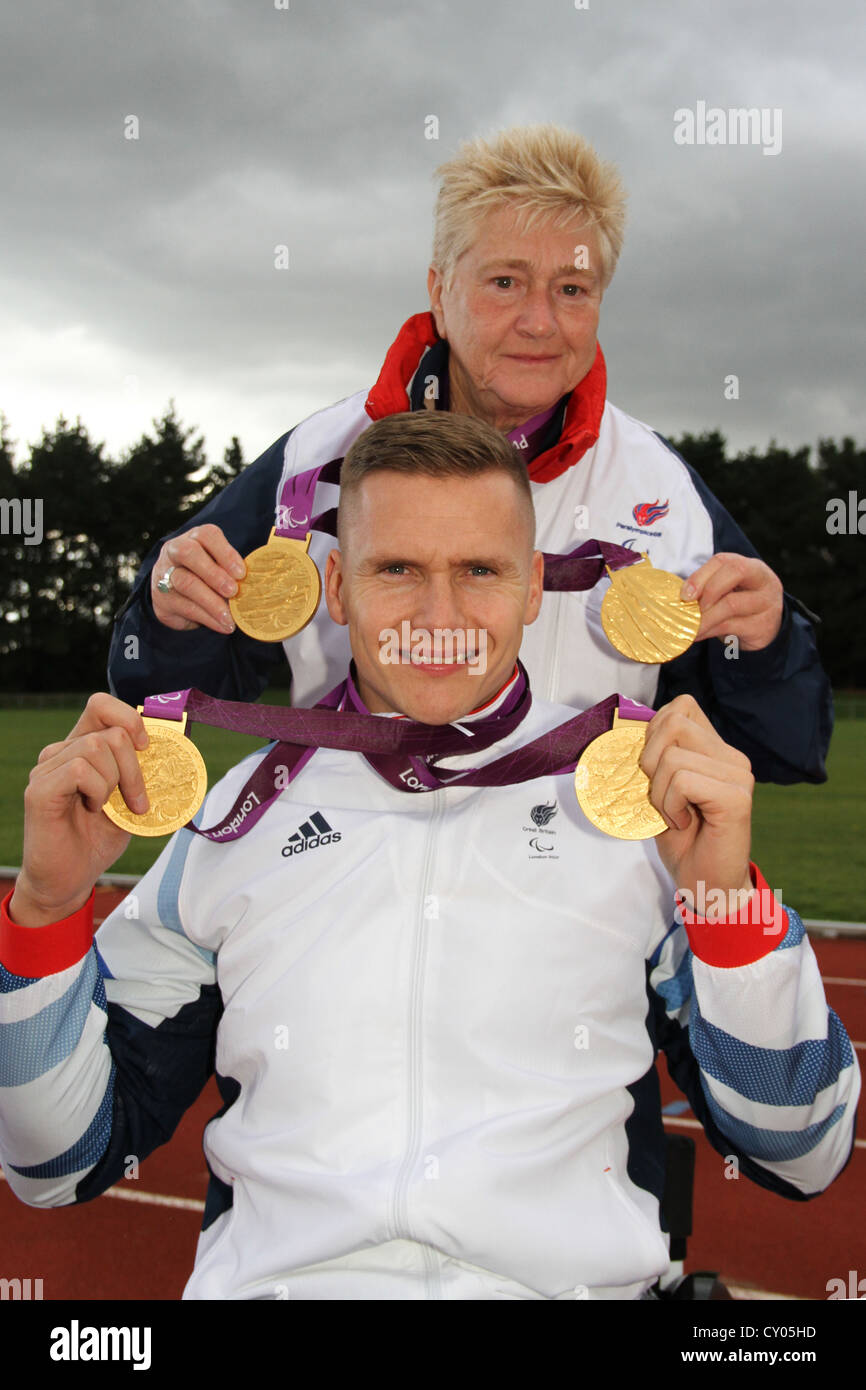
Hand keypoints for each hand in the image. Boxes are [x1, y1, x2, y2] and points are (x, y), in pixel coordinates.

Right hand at [10, 695, 150, 927]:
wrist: (69, 879)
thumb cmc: (96, 840)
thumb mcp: (129, 802)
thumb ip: (141, 775)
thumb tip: (174, 750)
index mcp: (81, 748)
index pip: (101, 705)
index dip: (129, 718)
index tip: (147, 748)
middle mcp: (60, 752)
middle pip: (111, 731)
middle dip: (136, 768)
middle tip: (136, 801)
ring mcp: (47, 769)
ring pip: (97, 748)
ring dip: (117, 782)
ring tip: (106, 808)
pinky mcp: (39, 789)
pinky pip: (80, 769)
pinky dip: (98, 790)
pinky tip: (92, 810)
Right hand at [151, 524, 245, 633]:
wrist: (175, 597)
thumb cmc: (207, 577)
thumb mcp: (220, 568)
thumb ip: (232, 572)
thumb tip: (256, 586)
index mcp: (194, 538)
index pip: (207, 535)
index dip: (225, 552)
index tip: (241, 573)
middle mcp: (175, 551)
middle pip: (188, 553)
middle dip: (213, 573)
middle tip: (233, 592)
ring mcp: (164, 574)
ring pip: (185, 583)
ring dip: (211, 602)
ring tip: (230, 617)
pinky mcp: (161, 599)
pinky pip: (184, 607)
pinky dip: (207, 618)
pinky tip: (222, 625)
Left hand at [639, 695, 753, 918]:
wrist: (707, 885)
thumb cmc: (684, 841)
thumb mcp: (660, 792)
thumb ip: (654, 760)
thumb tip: (626, 732)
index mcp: (717, 750)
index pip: (681, 706)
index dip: (653, 732)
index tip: (652, 770)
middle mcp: (733, 757)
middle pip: (673, 724)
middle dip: (650, 761)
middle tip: (661, 797)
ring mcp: (739, 776)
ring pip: (672, 757)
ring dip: (659, 793)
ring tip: (676, 815)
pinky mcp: (737, 798)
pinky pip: (683, 781)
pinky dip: (670, 805)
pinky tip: (684, 823)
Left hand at [681, 554, 783, 650]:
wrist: (764, 630)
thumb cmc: (739, 605)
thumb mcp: (727, 592)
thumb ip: (708, 588)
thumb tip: (679, 597)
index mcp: (751, 567)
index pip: (724, 561)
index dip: (701, 575)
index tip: (684, 594)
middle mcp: (763, 580)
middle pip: (736, 571)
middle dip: (707, 588)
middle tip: (688, 607)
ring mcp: (767, 603)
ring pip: (731, 604)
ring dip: (703, 616)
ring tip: (688, 625)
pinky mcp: (763, 626)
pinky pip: (731, 627)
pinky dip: (708, 631)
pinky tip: (697, 634)